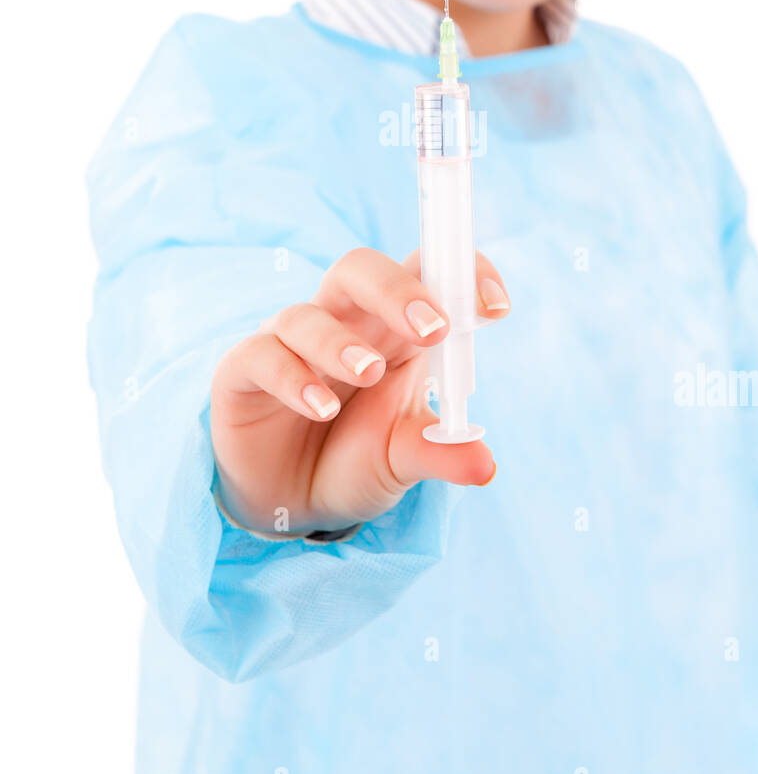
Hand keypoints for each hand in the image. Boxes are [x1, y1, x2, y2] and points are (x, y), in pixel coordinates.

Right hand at [210, 247, 509, 535]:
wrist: (293, 503)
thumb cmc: (354, 461)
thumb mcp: (403, 460)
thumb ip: (440, 453)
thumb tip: (486, 464)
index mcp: (394, 328)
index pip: (427, 273)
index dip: (462, 275)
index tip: (497, 308)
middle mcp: (343, 323)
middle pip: (360, 270)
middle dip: (397, 291)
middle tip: (433, 329)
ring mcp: (290, 343)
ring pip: (307, 313)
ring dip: (341, 342)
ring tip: (370, 374)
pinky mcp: (244, 372)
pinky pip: (262, 355)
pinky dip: (294, 377)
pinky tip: (322, 408)